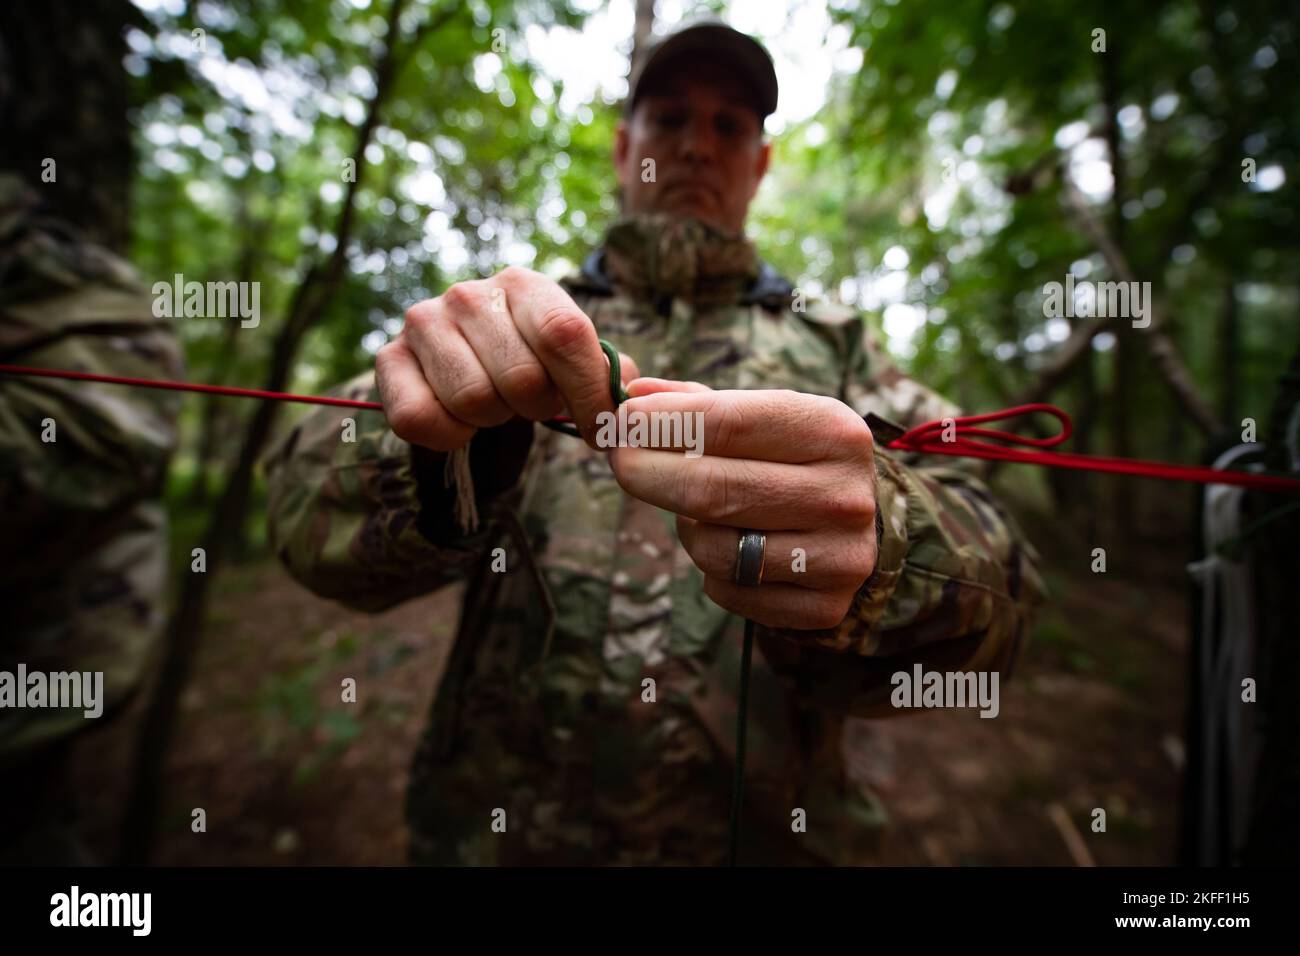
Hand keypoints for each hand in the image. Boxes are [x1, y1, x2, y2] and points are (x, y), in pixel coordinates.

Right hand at [376, 266, 637, 450]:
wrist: (461, 362)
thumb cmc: (530, 360)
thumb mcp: (572, 357)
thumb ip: (608, 372)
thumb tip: (631, 395)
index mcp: (524, 284)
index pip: (565, 336)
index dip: (589, 394)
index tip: (601, 430)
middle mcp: (469, 294)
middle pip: (521, 379)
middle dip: (537, 409)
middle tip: (531, 405)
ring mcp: (423, 322)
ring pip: (474, 401)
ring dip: (493, 420)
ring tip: (496, 403)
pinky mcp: (388, 359)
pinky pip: (422, 420)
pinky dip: (449, 436)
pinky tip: (460, 421)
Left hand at [608, 378, 877, 629]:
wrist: (867, 524)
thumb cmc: (797, 460)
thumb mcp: (766, 416)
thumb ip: (697, 403)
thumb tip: (631, 393)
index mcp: (834, 431)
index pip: (727, 422)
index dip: (661, 421)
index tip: (621, 418)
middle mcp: (844, 495)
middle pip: (711, 489)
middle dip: (646, 471)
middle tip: (619, 458)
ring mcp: (841, 556)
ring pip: (714, 548)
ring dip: (686, 528)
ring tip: (697, 512)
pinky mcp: (826, 606)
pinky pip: (730, 592)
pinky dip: (713, 573)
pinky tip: (731, 548)